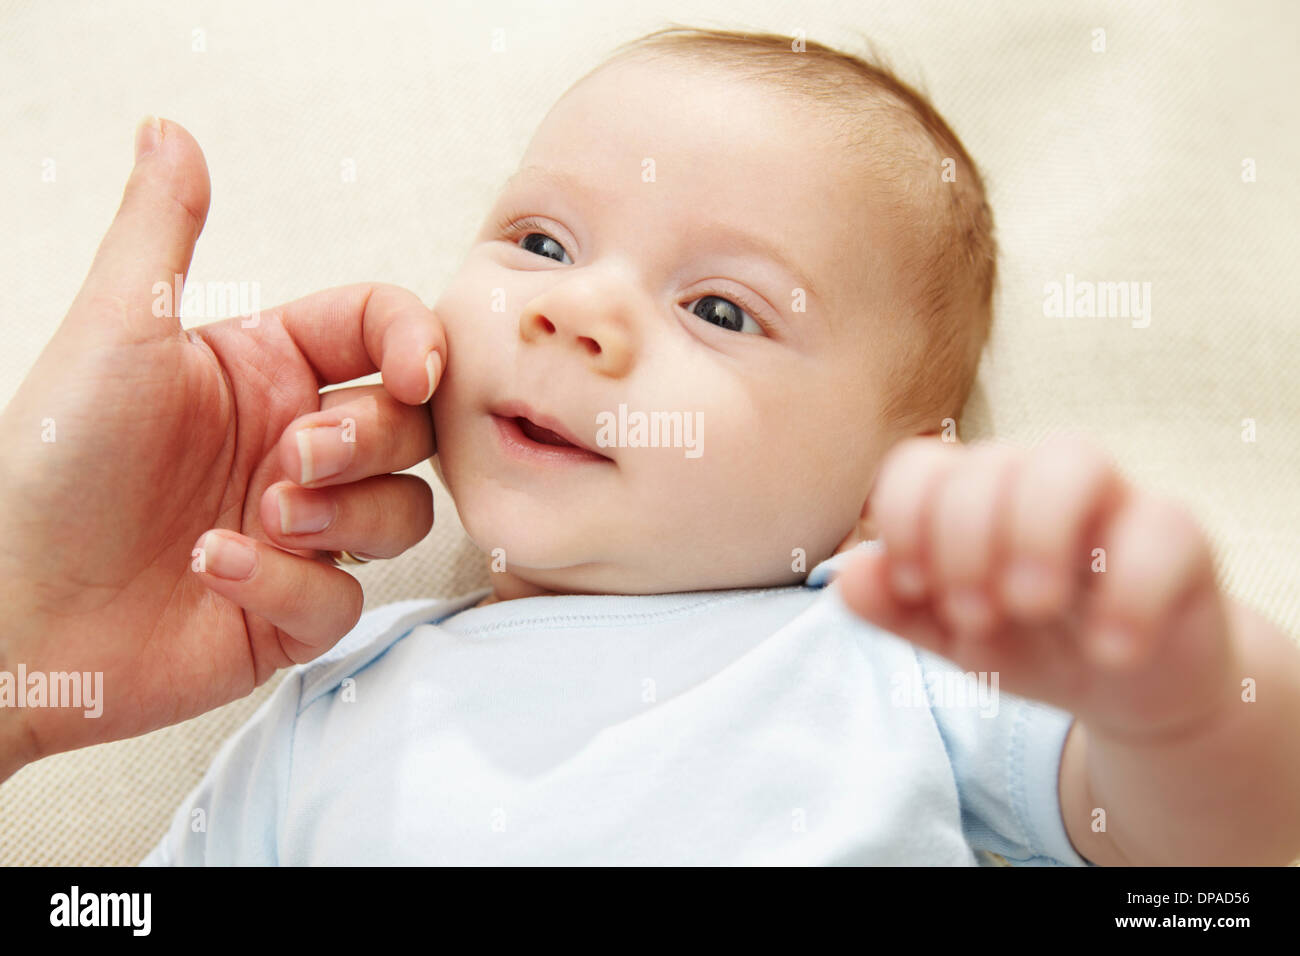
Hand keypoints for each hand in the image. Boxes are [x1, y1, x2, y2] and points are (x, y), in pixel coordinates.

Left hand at [0, 118, 445, 775]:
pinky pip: (344, 601)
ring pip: (404, 513)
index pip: (385, 333)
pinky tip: (216, 568)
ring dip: (345, 518)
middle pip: (412, 426)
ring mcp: (300, 531)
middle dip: (368, 441)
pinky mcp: (290, 610)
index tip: (416, 370)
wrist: (8, 617)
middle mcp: (293, 446)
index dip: (420, 343)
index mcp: (267, 371)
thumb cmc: (45, 472)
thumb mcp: (112, 337)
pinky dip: (289, 587)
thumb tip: (168, 131)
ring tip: (262, 517)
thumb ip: (160, 233)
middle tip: (296, 458)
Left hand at [836, 432, 1240, 742]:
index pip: (919, 465)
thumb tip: (847, 578)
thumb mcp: (950, 637)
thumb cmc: (1027, 643)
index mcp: (972, 493)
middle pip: (989, 465)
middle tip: (972, 615)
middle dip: (964, 544)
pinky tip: (1107, 649)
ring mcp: (1112, 499)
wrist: (1126, 686)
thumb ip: (895, 609)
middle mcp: (1036, 479)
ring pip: (1074, 459)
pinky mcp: (1179, 536)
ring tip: (1030, 607)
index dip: (903, 520)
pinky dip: (1128, 592)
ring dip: (1037, 533)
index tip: (912, 586)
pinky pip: (1160, 527)